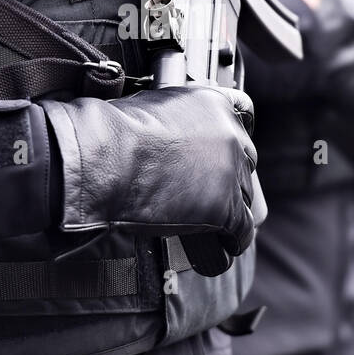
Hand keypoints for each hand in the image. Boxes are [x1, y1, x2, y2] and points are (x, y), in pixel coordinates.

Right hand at [42, 85, 260, 276]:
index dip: (234, 133)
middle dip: (229, 176)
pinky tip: (219, 252)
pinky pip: (241, 231)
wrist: (108, 159)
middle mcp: (231, 134)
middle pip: (245, 160)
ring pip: (245, 198)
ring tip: (211, 229)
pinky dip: (231, 244)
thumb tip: (172, 137)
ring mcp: (232, 172)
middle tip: (206, 192)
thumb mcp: (154, 106)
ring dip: (230, 211)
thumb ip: (177, 118)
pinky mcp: (226, 207)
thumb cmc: (115, 132)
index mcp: (214, 103)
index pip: (245, 111)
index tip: (228, 148)